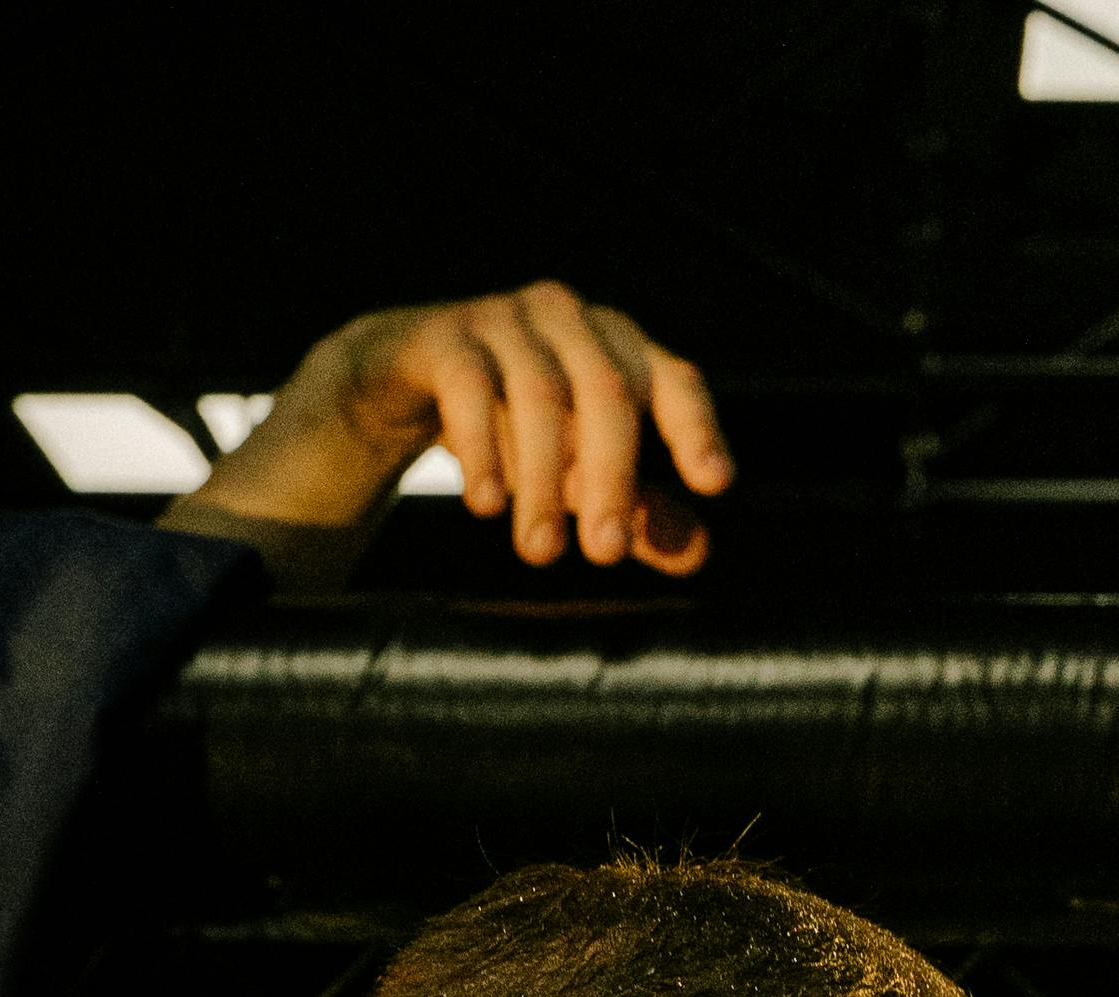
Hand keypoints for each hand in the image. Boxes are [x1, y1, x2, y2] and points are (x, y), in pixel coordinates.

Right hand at [189, 285, 732, 567]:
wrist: (403, 382)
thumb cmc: (511, 426)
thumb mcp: (578, 473)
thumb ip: (637, 510)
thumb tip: (699, 554)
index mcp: (616, 346)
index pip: (672, 379)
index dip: (695, 429)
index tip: (715, 484)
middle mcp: (569, 320)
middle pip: (608, 390)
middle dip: (612, 476)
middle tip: (603, 554)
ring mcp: (506, 320)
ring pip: (539, 392)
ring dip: (542, 480)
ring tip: (538, 553)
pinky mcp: (445, 337)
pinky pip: (469, 387)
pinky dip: (481, 449)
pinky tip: (486, 504)